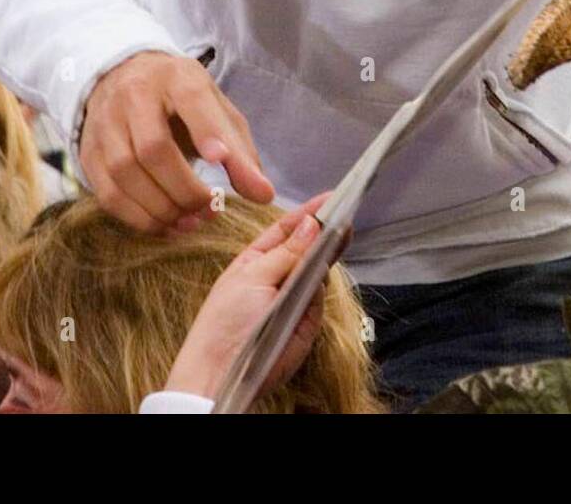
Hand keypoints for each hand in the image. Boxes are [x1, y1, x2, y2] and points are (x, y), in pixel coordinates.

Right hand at [79, 50, 273, 233]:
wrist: (126, 79)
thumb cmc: (182, 101)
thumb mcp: (217, 112)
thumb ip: (240, 152)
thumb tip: (263, 195)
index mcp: (177, 77)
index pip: (191, 100)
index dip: (205, 131)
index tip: (220, 161)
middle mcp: (136, 95)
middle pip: (154, 147)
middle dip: (184, 188)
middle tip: (209, 209)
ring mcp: (106, 122)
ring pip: (125, 172)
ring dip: (160, 207)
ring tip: (189, 222)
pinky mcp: (88, 151)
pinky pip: (107, 192)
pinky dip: (136, 217)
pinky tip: (163, 225)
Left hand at [164, 194, 331, 403]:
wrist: (223, 373)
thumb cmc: (226, 320)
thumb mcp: (252, 277)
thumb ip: (287, 253)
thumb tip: (312, 224)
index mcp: (258, 259)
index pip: (288, 230)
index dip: (309, 213)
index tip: (332, 197)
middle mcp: (279, 276)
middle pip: (309, 247)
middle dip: (326, 230)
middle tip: (346, 212)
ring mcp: (294, 299)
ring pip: (319, 270)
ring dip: (327, 255)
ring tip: (340, 235)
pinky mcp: (307, 322)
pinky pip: (320, 298)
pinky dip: (321, 289)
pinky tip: (318, 280)